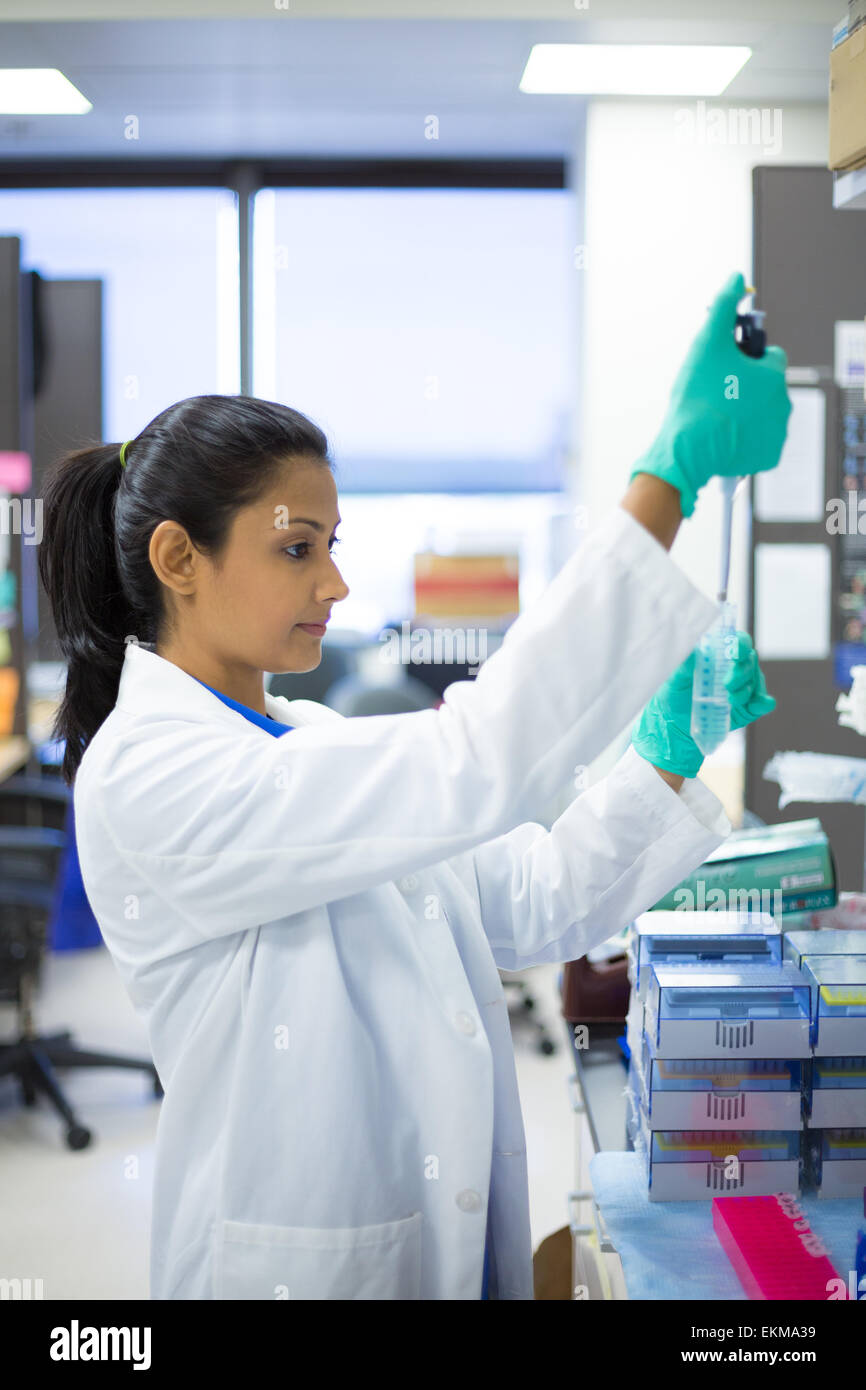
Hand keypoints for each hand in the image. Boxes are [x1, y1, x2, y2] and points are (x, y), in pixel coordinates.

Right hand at [629, 271, 792, 516]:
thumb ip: (724, 307)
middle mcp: (783, 403)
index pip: (769, 357)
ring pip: (763, 413)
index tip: (727, 367)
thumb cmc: (697, 397)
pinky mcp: (768, 456)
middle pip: (766, 386)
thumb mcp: (707, 343)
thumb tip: (736, 279)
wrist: (689, 447)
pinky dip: (746, 438)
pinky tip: (727, 435)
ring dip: (747, 411)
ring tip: (719, 415)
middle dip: (747, 386)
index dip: (747, 359)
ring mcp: (777, 432)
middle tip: (718, 392)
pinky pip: (760, 441)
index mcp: (774, 374)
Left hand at [630, 630, 775, 777]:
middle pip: (749, 661)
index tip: (735, 652)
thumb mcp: (675, 678)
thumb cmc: (676, 693)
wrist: (677, 722)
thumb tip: (696, 649)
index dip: (741, 643)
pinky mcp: (749, 707)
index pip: (738, 641)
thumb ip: (684, 663)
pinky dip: (763, 703)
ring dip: (745, 691)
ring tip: (729, 700)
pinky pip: (764, 702)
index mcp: (720, 655)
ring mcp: (745, 686)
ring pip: (756, 681)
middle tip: (727, 684)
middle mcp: (735, 667)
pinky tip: (755, 705)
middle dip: (740, 672)